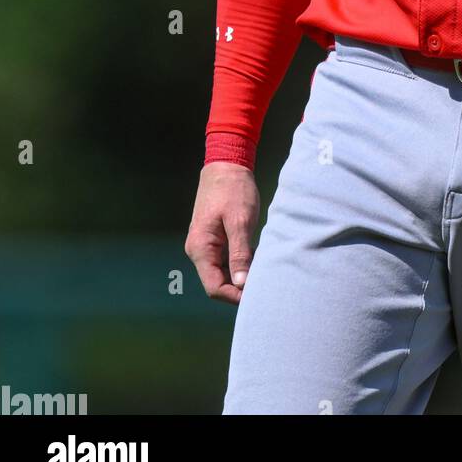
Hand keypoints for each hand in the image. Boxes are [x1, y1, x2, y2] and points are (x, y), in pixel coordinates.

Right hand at [185, 162, 259, 304]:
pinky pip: (224, 260)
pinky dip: (239, 264)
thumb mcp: (240, 221)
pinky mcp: (213, 238)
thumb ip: (240, 253)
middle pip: (216, 282)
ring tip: (262, 276)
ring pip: (221, 272)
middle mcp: (198, 250)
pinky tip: (256, 261)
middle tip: (263, 288)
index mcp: (201, 248)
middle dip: (238, 289)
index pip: (214, 286)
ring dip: (239, 277)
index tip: (256, 296)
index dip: (234, 296)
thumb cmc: (234, 190)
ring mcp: (205, 244)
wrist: (226, 164)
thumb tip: (241, 283)